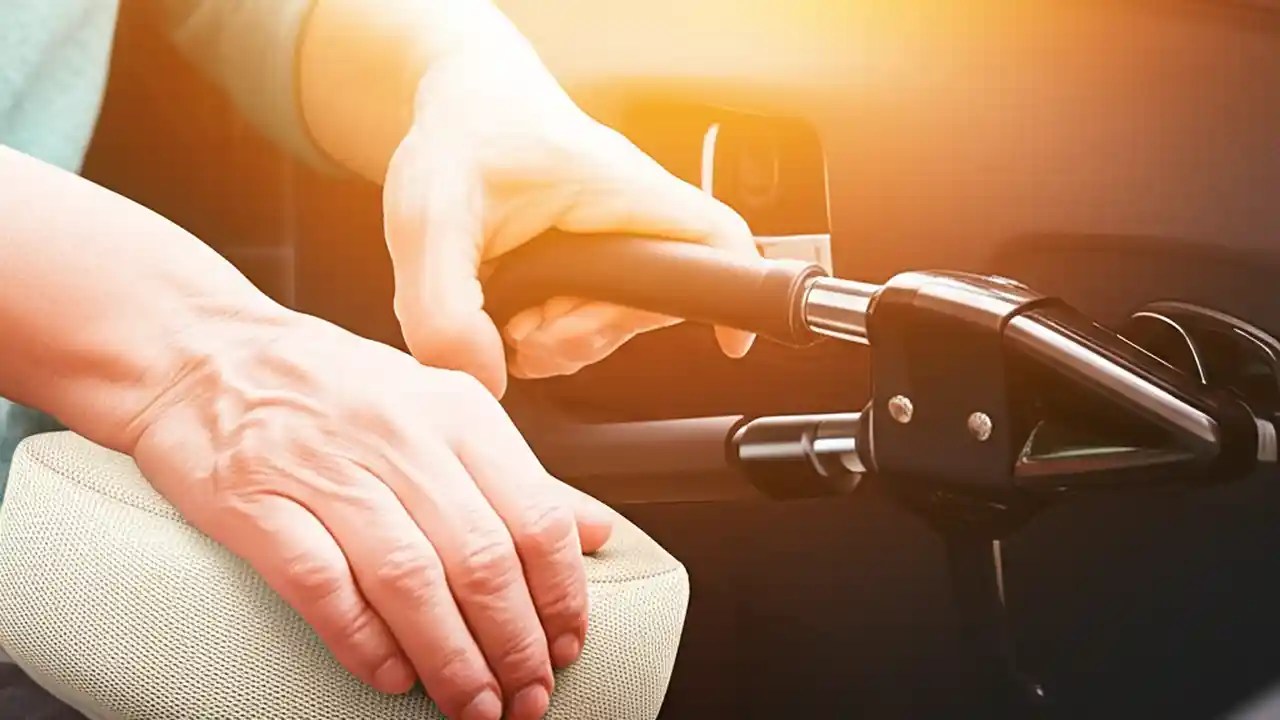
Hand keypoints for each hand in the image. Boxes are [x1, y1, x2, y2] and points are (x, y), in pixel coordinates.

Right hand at [129, 313, 612, 719]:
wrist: (204, 354)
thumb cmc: (333, 388)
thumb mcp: (438, 409)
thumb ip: (516, 474)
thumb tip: (596, 531)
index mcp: (455, 411)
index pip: (534, 515)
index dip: (560, 594)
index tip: (568, 645)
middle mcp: (397, 435)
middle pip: (480, 558)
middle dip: (514, 643)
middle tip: (528, 696)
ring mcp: (323, 467)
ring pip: (409, 579)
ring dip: (451, 657)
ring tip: (475, 705)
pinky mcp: (254, 502)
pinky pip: (321, 585)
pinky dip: (363, 640)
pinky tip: (393, 675)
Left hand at [382, 11, 759, 396]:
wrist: (454, 102)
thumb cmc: (457, 133)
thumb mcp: (426, 217)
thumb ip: (443, 306)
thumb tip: (484, 378)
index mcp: (614, 187)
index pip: (710, 236)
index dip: (735, 288)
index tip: (730, 340)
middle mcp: (627, 212)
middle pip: (660, 298)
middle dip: (595, 334)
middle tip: (528, 336)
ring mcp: (611, 237)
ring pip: (624, 314)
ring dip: (570, 339)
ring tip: (513, 327)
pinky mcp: (589, 257)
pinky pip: (595, 311)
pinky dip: (557, 332)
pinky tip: (513, 320)